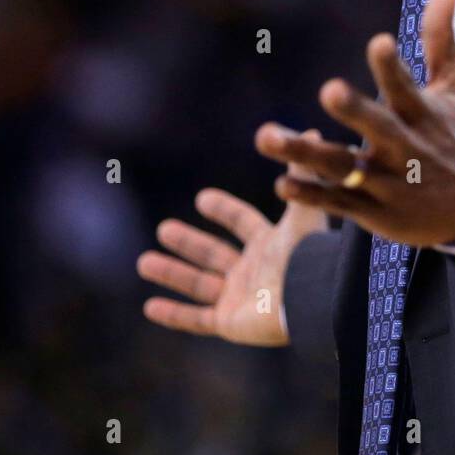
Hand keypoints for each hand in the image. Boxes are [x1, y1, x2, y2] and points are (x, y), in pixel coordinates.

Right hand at [137, 136, 329, 345]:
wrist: (311, 301)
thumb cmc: (310, 257)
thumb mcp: (302, 211)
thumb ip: (301, 174)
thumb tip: (310, 130)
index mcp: (272, 245)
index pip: (244, 223)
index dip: (224, 210)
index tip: (202, 198)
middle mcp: (256, 272)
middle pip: (215, 255)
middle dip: (189, 242)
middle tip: (163, 228)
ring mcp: (242, 300)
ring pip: (200, 286)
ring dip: (173, 274)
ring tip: (144, 262)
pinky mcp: (232, 324)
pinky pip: (197, 320)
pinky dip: (174, 315)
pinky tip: (150, 306)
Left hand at [254, 0, 454, 246]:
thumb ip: (441, 36)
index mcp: (423, 114)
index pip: (406, 86)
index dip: (391, 66)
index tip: (378, 42)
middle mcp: (404, 147)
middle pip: (376, 127)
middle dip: (354, 110)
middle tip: (329, 89)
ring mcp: (387, 182)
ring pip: (342, 167)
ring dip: (304, 153)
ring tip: (266, 137)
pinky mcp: (374, 211)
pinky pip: (338, 204)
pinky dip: (311, 194)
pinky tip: (282, 183)